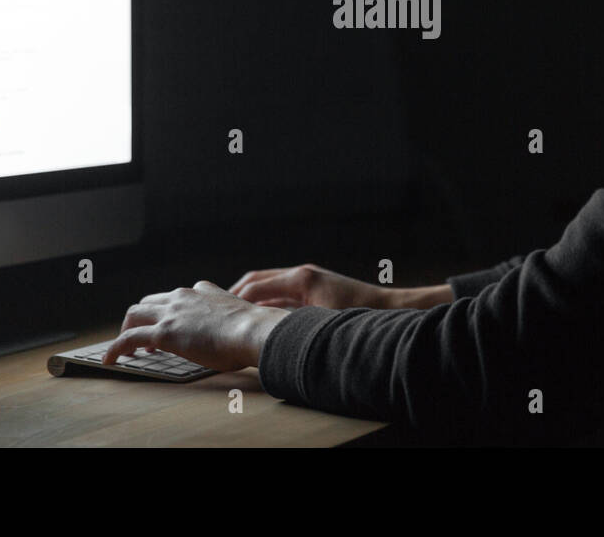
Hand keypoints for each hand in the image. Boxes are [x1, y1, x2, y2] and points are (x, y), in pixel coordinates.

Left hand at [103, 280, 289, 370]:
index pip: (176, 296)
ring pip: (134, 314)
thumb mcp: (241, 314)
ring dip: (126, 329)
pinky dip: (115, 348)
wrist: (252, 330)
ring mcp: (172, 313)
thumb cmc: (254, 329)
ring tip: (124, 348)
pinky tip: (110, 360)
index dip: (168, 311)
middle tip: (142, 337)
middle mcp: (183, 296)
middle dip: (142, 317)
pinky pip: (129, 338)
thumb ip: (231, 316)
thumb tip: (239, 330)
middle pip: (149, 302)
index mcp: (202, 291)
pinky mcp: (163, 333)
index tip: (168, 323)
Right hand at [228, 263, 390, 309]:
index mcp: (301, 278)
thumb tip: (261, 330)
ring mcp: (307, 279)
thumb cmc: (358, 314)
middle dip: (235, 295)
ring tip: (230, 315)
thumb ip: (290, 323)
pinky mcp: (312, 287)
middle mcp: (302, 274)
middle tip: (216, 312)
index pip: (256, 287)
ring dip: (249, 298)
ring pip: (267, 285)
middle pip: (256, 280)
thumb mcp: (320, 321)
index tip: (217, 315)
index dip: (234, 301)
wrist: (388, 308)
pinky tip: (257, 318)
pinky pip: (280, 292)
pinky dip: (265, 301)